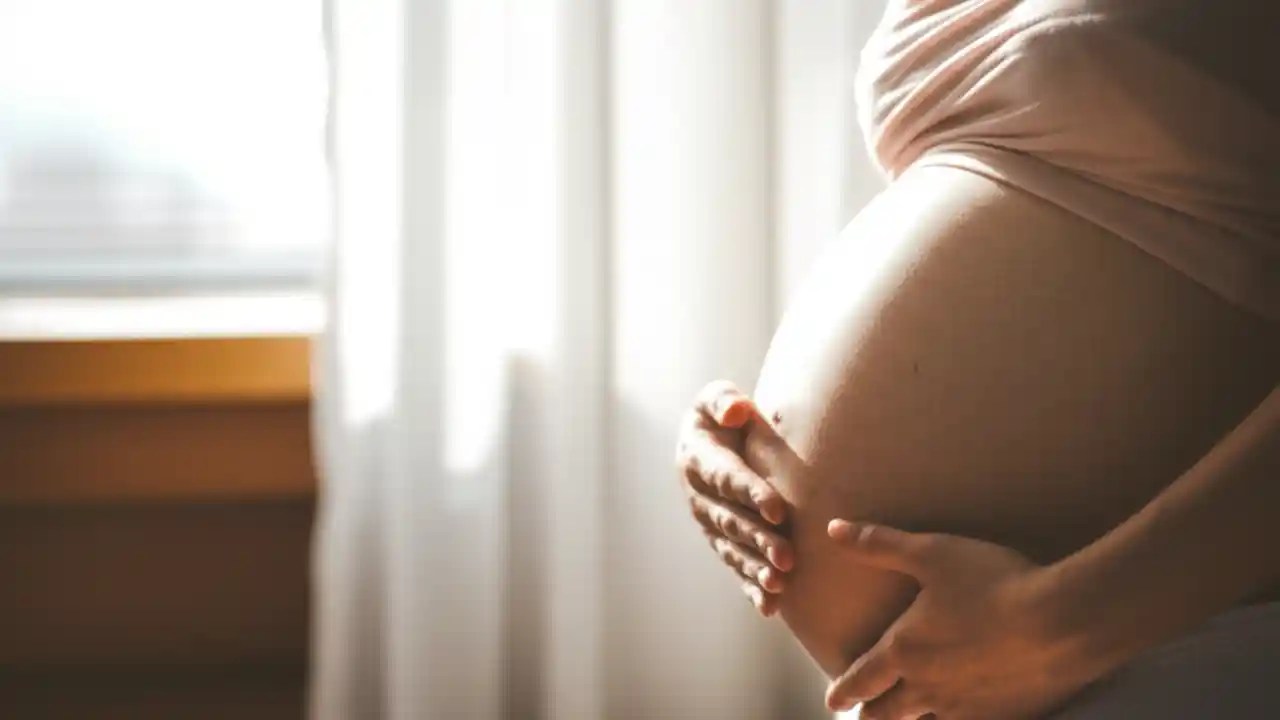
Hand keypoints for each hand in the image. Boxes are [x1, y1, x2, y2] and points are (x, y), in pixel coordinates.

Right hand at [675, 380, 793, 615]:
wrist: (711, 441)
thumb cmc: (722, 416)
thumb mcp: (715, 399)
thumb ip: (723, 401)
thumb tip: (737, 412)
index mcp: (698, 460)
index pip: (727, 478)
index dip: (751, 493)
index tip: (777, 509)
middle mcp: (700, 497)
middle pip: (732, 521)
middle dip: (759, 540)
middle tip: (788, 557)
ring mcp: (709, 524)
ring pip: (733, 549)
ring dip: (756, 568)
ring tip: (780, 584)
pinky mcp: (721, 543)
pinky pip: (735, 567)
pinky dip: (751, 587)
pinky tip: (770, 606)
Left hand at [824, 520, 1102, 719]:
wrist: (1061, 621)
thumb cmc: (992, 581)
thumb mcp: (930, 553)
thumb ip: (878, 544)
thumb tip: (833, 529)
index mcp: (903, 650)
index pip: (861, 679)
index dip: (843, 691)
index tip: (833, 700)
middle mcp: (927, 687)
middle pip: (886, 714)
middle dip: (871, 714)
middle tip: (866, 713)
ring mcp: (965, 707)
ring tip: (905, 715)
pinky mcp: (1001, 716)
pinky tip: (960, 714)